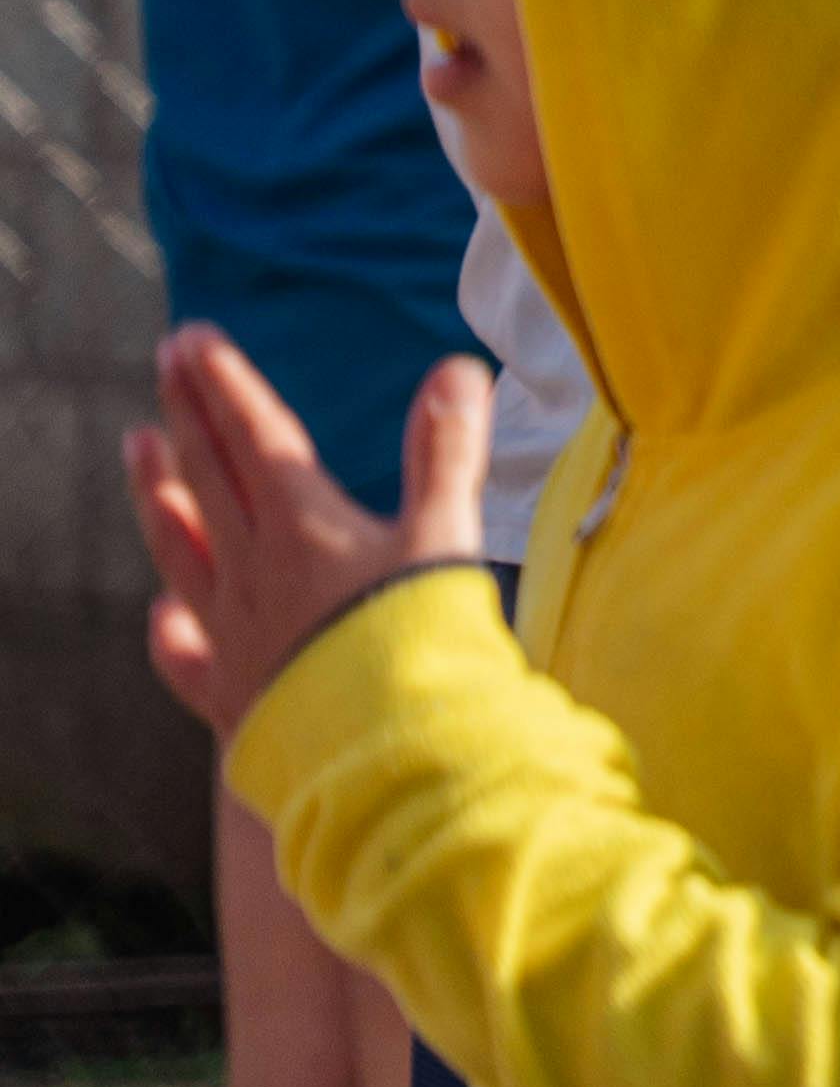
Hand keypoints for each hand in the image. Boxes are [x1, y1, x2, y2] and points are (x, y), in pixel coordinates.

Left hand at [134, 336, 485, 741]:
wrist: (381, 749)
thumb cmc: (420, 638)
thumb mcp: (444, 534)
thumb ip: (447, 451)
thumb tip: (457, 369)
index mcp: (303, 523)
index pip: (254, 435)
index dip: (225, 382)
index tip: (193, 338)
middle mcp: (252, 568)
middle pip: (206, 475)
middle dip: (185, 412)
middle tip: (166, 360)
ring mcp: (231, 630)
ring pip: (179, 548)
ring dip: (155, 493)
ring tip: (135, 446)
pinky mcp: (229, 691)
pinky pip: (183, 652)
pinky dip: (168, 628)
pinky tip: (161, 614)